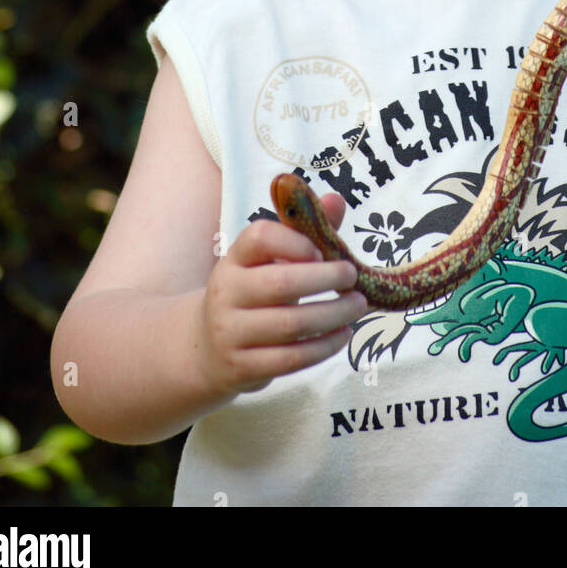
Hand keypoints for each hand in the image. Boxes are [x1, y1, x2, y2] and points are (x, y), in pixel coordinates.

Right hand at [197, 193, 366, 398]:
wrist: (208, 347)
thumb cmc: (255, 293)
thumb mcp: (270, 260)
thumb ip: (304, 231)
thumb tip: (336, 201)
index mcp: (235, 258)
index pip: (259, 237)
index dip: (294, 241)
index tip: (321, 250)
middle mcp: (227, 292)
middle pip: (280, 283)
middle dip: (325, 279)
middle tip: (353, 276)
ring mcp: (231, 331)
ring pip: (290, 324)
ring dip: (333, 315)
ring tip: (358, 306)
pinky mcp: (242, 366)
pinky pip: (290, 358)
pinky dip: (323, 347)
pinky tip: (343, 334)